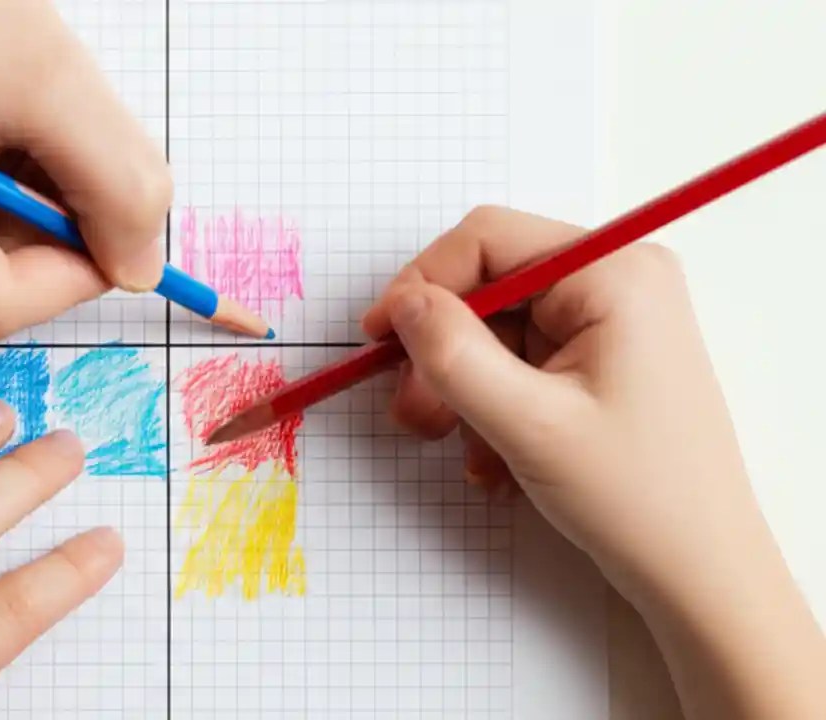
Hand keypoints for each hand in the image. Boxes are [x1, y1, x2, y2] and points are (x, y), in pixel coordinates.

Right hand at [362, 205, 746, 580]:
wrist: (700, 571)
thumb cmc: (637, 497)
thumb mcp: (528, 424)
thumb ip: (453, 355)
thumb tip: (402, 305)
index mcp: (615, 273)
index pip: (488, 239)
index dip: (422, 283)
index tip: (379, 341)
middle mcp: (615, 280)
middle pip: (488, 285)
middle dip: (442, 350)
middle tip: (414, 412)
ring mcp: (610, 320)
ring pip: (495, 329)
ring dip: (462, 388)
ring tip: (463, 448)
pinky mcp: (600, 358)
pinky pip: (518, 361)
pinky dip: (490, 404)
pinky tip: (492, 458)